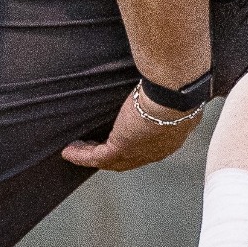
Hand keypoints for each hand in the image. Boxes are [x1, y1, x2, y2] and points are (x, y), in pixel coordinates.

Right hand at [62, 87, 201, 171]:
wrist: (174, 94)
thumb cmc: (178, 87)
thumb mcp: (173, 94)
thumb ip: (166, 96)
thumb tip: (162, 86)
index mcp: (172, 137)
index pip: (150, 147)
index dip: (134, 146)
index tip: (121, 137)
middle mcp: (157, 150)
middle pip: (130, 159)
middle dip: (111, 155)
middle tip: (93, 147)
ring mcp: (139, 153)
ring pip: (111, 160)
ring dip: (92, 155)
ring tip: (77, 148)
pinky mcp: (121, 149)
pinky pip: (96, 157)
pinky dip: (81, 155)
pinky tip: (69, 151)